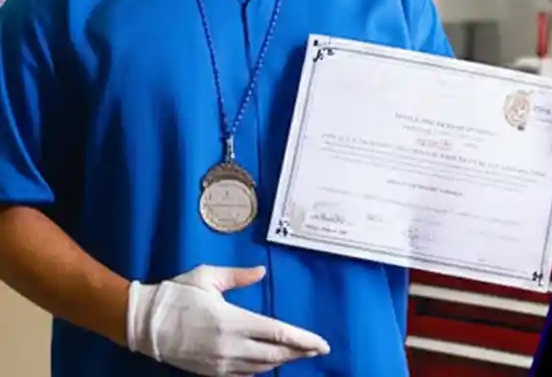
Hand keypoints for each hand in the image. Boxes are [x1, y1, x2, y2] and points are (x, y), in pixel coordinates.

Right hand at [128, 265, 329, 375]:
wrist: (142, 322)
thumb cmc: (176, 294)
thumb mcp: (208, 277)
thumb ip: (238, 277)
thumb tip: (261, 272)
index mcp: (233, 321)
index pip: (278, 333)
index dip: (303, 340)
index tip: (322, 344)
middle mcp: (230, 346)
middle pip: (276, 353)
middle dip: (299, 352)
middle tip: (317, 350)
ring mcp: (220, 362)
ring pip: (261, 366)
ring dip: (282, 360)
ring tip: (298, 354)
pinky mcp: (210, 372)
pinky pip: (243, 375)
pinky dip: (260, 369)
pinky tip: (269, 363)